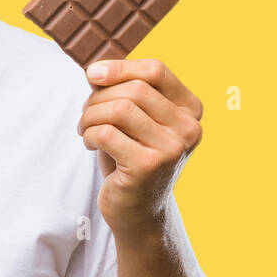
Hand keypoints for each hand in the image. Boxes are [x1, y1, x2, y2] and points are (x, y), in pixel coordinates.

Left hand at [77, 58, 203, 240]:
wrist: (136, 209)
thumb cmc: (129, 156)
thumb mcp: (131, 119)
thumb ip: (122, 91)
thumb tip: (95, 71)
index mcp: (190, 109)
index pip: (156, 70)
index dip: (119, 67)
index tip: (91, 74)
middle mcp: (189, 126)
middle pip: (134, 89)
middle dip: (98, 98)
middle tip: (86, 115)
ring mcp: (173, 147)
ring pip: (119, 109)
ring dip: (90, 116)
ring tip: (85, 130)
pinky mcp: (150, 165)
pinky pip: (106, 133)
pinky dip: (88, 135)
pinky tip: (91, 145)